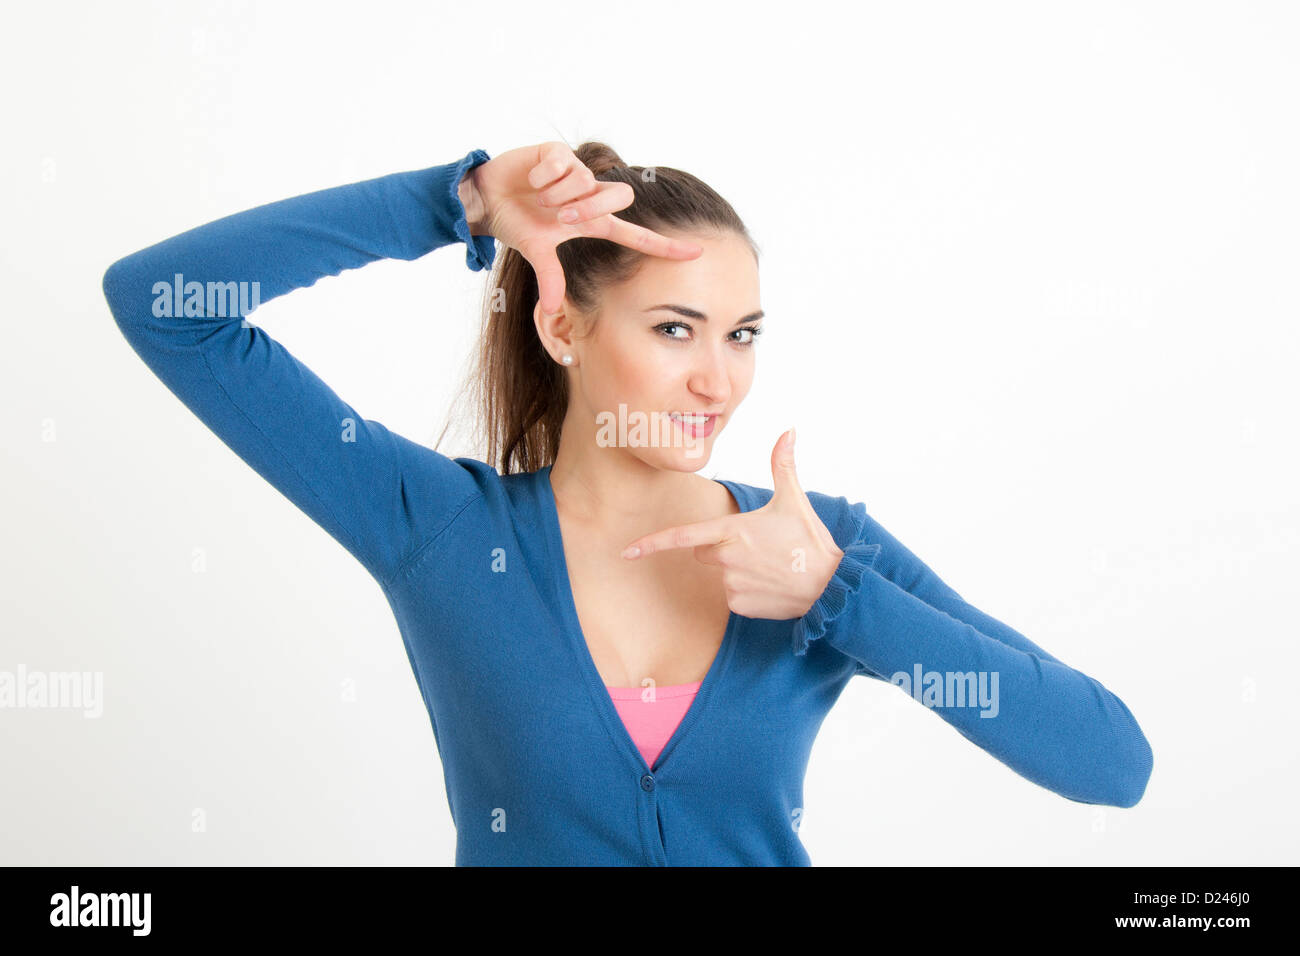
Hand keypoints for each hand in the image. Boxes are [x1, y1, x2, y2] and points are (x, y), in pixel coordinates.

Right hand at [462, 141, 703, 313]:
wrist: (488, 198)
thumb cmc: (517, 223)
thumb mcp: (535, 251)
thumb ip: (550, 276)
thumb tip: (551, 307)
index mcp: (593, 222)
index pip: (637, 235)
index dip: (665, 246)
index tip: (698, 253)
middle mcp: (591, 196)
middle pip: (619, 196)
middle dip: (588, 208)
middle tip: (560, 217)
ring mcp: (577, 171)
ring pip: (586, 180)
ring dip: (557, 195)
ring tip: (538, 198)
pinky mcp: (558, 152)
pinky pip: (561, 164)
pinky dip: (542, 177)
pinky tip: (531, 179)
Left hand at [621, 429, 846, 620]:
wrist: (829, 587)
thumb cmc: (809, 541)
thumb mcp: (794, 500)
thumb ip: (783, 464)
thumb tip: (789, 430)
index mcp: (733, 530)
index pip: (683, 536)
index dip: (652, 543)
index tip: (627, 552)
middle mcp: (726, 559)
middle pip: (703, 551)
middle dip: (719, 547)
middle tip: (757, 546)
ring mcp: (731, 585)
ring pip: (719, 574)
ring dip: (736, 570)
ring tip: (770, 567)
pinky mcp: (739, 606)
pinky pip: (731, 596)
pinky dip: (746, 591)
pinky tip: (769, 586)